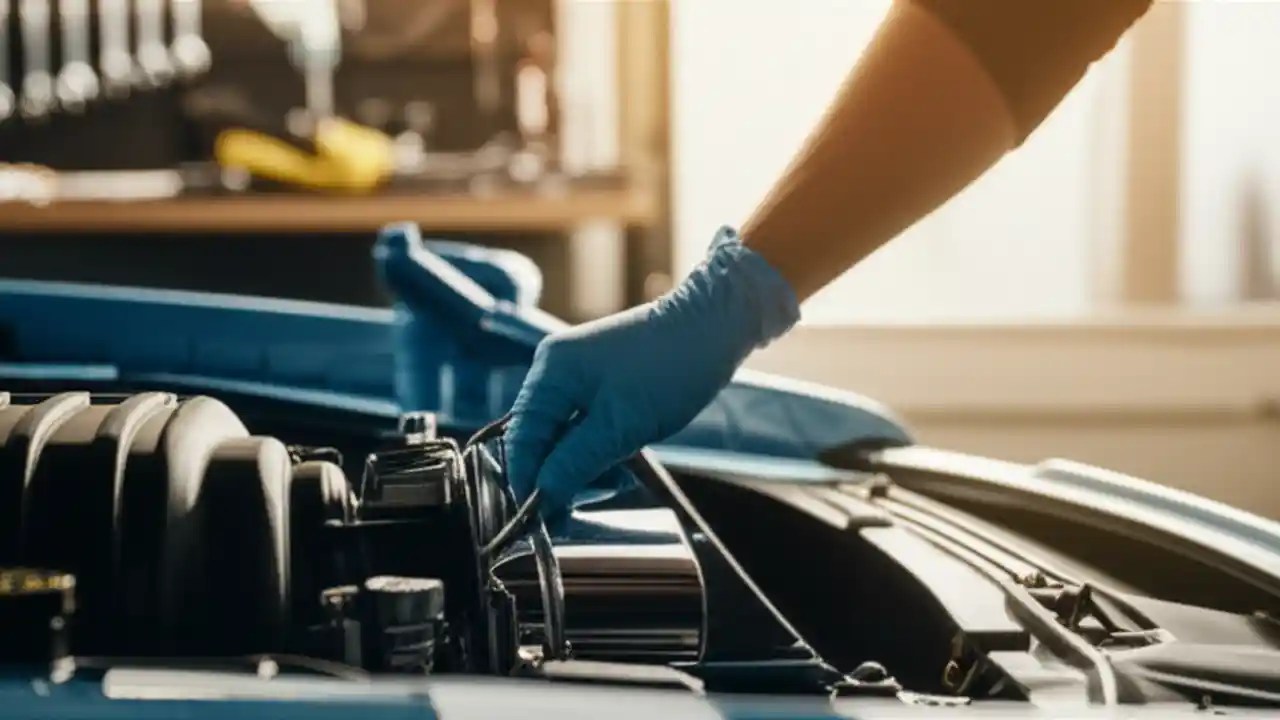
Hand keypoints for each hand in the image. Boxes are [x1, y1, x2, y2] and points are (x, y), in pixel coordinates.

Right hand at [505, 227, 799, 514]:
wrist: (714, 328)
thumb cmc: (670, 371)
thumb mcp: (620, 428)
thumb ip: (574, 462)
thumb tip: (541, 495)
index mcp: (550, 373)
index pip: (521, 438)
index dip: (527, 480)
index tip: (538, 520)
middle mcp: (556, 369)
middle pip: (539, 437)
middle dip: (555, 474)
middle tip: (578, 506)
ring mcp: (578, 373)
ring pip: (563, 433)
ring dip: (578, 464)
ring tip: (609, 482)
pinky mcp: (601, 379)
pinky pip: (584, 423)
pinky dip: (595, 447)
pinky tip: (616, 464)